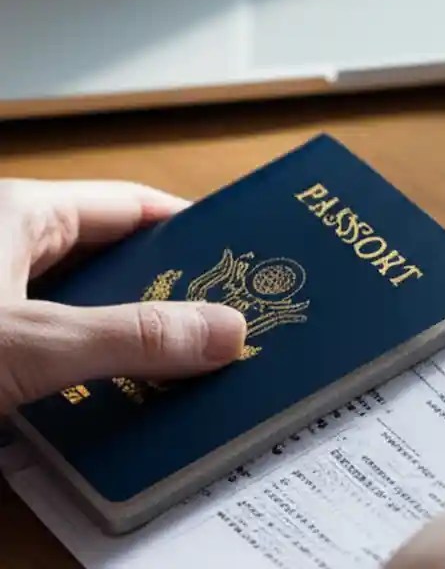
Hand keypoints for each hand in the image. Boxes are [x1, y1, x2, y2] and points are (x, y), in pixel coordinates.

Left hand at [0, 179, 246, 413]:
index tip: (245, 266)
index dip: (191, 233)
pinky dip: (84, 383)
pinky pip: (49, 358)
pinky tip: (119, 414)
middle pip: (112, 266)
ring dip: (126, 351)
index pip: (133, 206)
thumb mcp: (31, 340)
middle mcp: (6, 249)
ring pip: (81, 318)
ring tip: (189, 379)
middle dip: (168, 300)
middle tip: (228, 332)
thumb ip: (131, 337)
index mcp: (21, 214)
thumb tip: (229, 331)